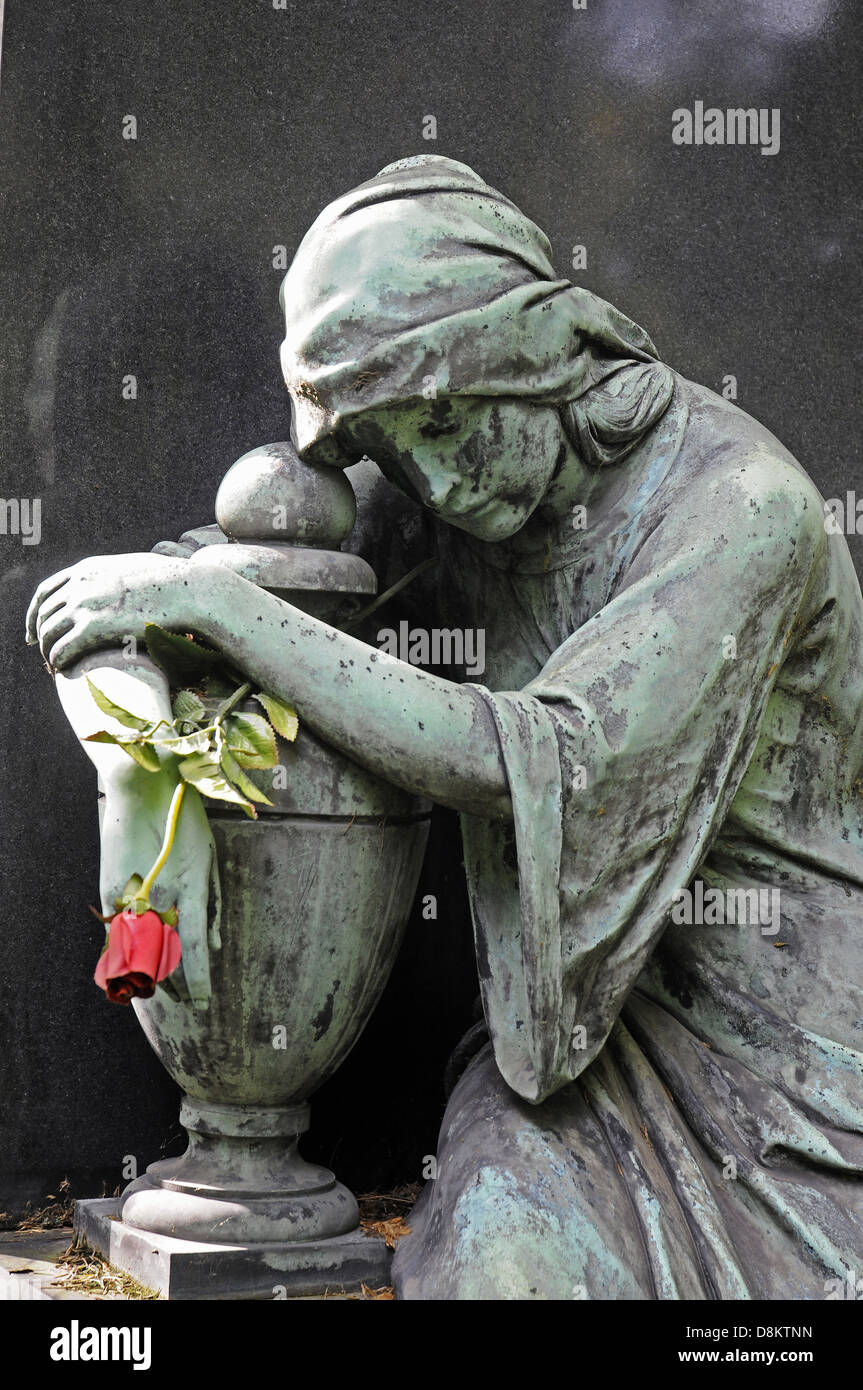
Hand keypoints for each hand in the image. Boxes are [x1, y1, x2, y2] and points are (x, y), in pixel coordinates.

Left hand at [26, 552, 212, 669]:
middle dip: (40, 637)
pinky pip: (62, 649)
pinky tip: (63, 670)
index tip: (34, 631)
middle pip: (44, 614)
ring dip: (48, 653)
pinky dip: (58, 661)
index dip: (35, 614)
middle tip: (45, 654)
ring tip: (55, 666)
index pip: (45, 591)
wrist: (187, 590)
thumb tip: (122, 587)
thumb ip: (116, 577)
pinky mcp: (93, 628)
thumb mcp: (134, 569)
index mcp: (86, 569)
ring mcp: (84, 605)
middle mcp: (79, 585)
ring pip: (49, 633)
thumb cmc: (171, 582)